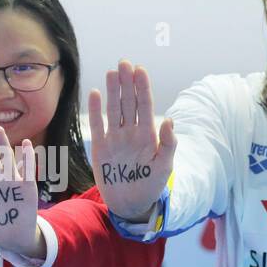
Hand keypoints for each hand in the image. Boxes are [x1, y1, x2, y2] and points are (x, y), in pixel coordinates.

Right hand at [87, 60, 176, 221]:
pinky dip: (96, 110)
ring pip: (114, 109)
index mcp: (148, 134)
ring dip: (113, 90)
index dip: (142, 87)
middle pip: (128, 102)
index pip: (145, 105)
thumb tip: (170, 120)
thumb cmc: (151, 185)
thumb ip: (168, 144)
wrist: (131, 204)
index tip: (140, 70)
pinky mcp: (101, 147)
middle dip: (127, 82)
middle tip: (124, 62)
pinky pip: (98, 125)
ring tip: (112, 72)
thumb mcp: (165, 167)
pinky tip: (96, 93)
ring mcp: (115, 138)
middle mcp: (131, 132)